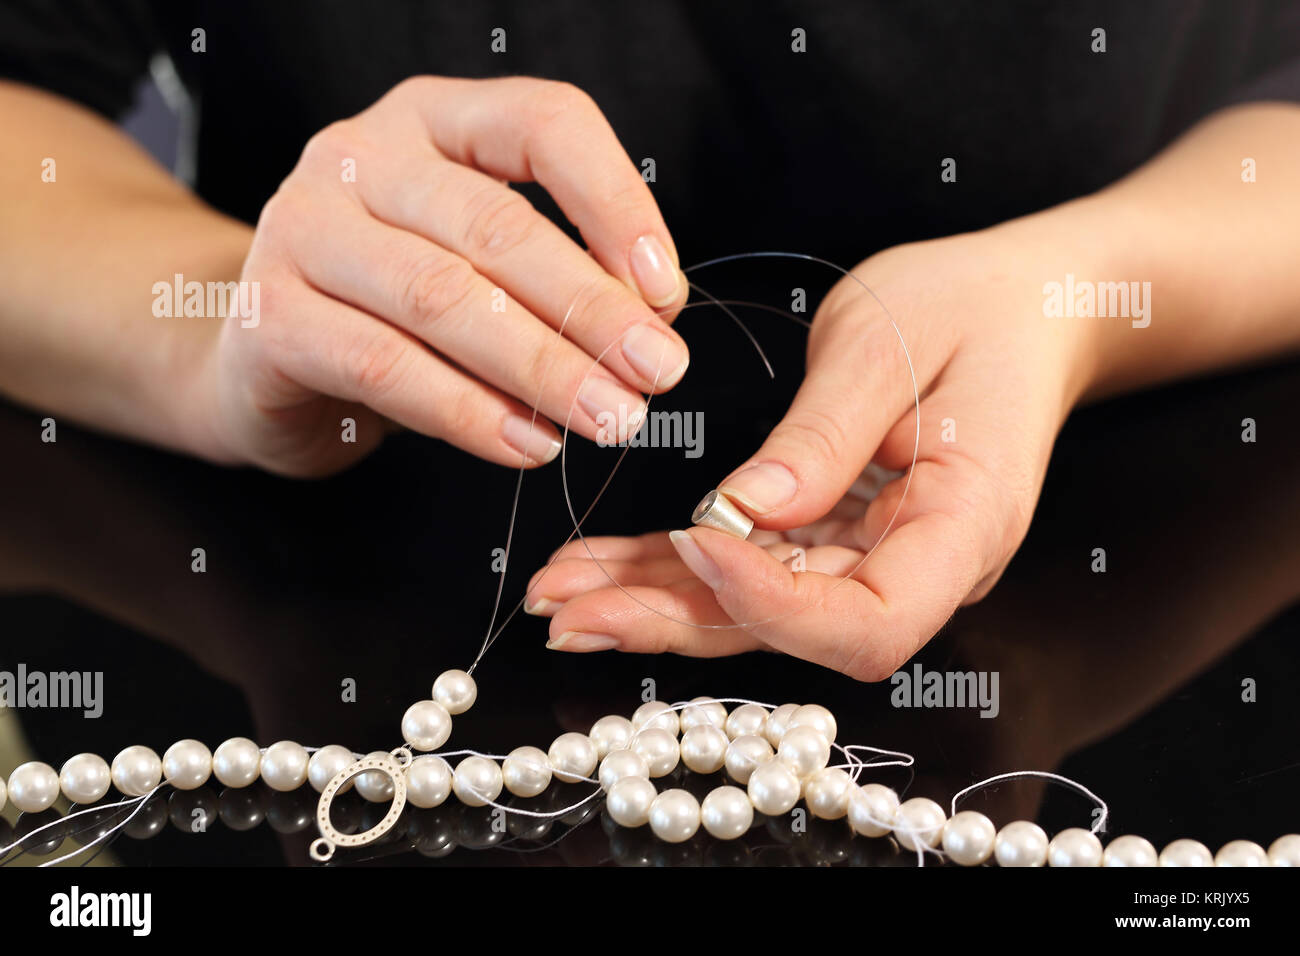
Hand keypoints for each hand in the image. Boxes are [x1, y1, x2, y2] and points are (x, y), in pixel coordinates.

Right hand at [209, 76, 688, 475]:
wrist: (267, 355)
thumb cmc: (398, 307)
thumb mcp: (486, 271)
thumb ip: (562, 277)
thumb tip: (651, 318)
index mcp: (435, 120)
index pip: (542, 124)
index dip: (616, 202)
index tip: (666, 290)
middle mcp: (362, 156)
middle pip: (496, 225)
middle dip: (590, 309)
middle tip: (655, 373)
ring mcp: (303, 228)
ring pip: (442, 299)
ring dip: (541, 368)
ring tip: (607, 418)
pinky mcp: (270, 315)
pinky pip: (384, 367)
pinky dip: (468, 413)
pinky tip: (528, 443)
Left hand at [525, 227, 1097, 678]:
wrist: (1020, 309)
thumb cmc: (973, 311)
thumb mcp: (890, 345)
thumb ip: (821, 439)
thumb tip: (741, 514)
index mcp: (964, 526)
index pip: (866, 619)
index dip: (774, 604)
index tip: (695, 540)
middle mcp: (920, 566)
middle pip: (792, 631)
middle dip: (676, 620)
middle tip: (572, 613)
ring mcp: (875, 557)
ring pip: (754, 607)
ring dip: (655, 601)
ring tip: (560, 594)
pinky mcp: (836, 536)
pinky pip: (750, 564)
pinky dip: (673, 565)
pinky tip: (603, 565)